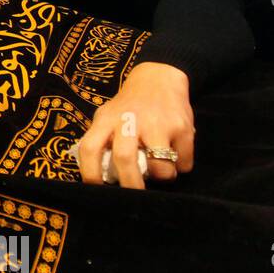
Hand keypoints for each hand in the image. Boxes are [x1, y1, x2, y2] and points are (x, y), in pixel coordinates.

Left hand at [75, 62, 193, 188]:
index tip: (97, 188)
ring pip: (160, 166)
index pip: (89, 148)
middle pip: (125, 158)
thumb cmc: (129, 106)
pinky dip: (181, 166)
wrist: (159, 78)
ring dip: (162, 177)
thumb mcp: (108, 116)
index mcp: (106, 120)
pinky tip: (175, 156)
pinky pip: (184, 162)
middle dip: (130, 184)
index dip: (90, 172)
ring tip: (160, 171)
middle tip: (135, 194)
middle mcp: (130, 120)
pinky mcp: (182, 127)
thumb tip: (102, 177)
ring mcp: (158, 124)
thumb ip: (103, 140)